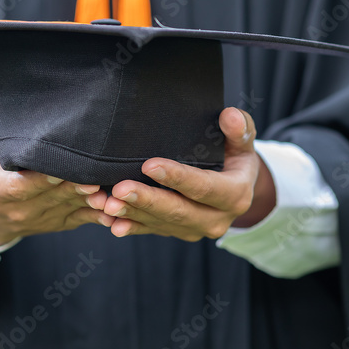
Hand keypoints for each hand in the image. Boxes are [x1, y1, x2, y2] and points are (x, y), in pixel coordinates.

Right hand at [0, 49, 114, 248]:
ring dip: (96, 198)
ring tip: (117, 182)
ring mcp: (41, 219)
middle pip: (53, 196)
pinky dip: (104, 212)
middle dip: (77, 184)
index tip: (60, 167)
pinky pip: (85, 220)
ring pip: (73, 209)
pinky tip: (122, 200)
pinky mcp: (58, 224)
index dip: (42, 179)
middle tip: (100, 168)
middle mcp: (19, 209)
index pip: (20, 187)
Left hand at [98, 107, 275, 240]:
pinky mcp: (176, 233)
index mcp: (235, 196)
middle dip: (147, 200)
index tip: (148, 165)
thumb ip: (239, 129)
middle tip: (119, 189)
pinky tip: (110, 221)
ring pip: (160, 223)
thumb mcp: (243, 143)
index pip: (203, 187)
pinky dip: (130, 225)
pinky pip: (150, 231)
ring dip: (132, 213)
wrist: (236, 190)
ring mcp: (194, 230)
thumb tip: (228, 115)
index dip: (176, 177)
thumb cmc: (235, 158)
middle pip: (177, 211)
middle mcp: (216, 219)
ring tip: (106, 203)